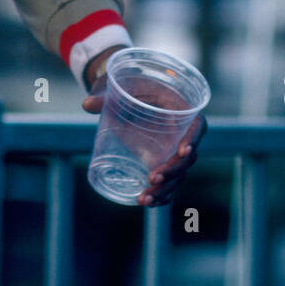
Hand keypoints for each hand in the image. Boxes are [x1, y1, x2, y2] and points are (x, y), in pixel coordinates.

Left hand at [82, 67, 207, 207]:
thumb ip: (103, 93)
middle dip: (173, 171)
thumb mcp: (114, 83)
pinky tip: (146, 203)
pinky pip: (168, 182)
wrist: (123, 93)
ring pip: (178, 175)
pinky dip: (161, 196)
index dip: (193, 139)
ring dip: (165, 190)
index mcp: (179, 107)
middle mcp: (180, 132)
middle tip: (153, 179)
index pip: (197, 125)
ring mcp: (172, 149)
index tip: (182, 152)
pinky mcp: (161, 161)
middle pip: (188, 157)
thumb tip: (87, 105)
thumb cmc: (125, 83)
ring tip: (143, 199)